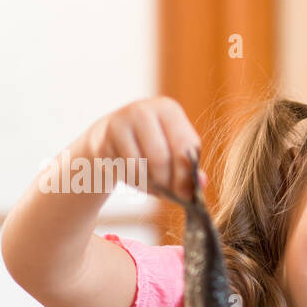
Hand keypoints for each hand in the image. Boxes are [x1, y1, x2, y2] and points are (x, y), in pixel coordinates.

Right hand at [77, 96, 203, 199]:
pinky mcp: (105, 138)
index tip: (187, 195)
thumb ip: (190, 168)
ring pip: (141, 166)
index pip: (185, 145)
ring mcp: (121, 122)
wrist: (108, 140)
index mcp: (169, 110)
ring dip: (151, 184)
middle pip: (162, 157)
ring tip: (155, 186)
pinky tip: (138, 180)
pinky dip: (135, 182)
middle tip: (172, 196)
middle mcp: (144, 110)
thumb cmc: (150, 148)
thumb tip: (202, 182)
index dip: (187, 175)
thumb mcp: (174, 153)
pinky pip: (125, 170)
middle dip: (168, 182)